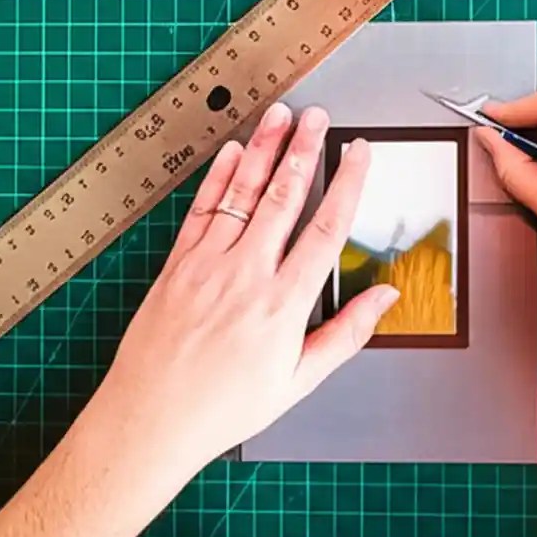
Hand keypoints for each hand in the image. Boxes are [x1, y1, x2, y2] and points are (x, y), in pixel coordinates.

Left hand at [101, 103, 397, 465]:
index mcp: (283, 305)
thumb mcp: (298, 382)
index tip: (359, 154)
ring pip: (242, 195)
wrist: (151, 420)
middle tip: (318, 117)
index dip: (347, 183)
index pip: (326, 228)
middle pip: (284, 198)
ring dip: (263, 150)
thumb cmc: (222, 408)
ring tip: (279, 116)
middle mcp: (245, 277)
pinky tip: (232, 154)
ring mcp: (207, 266)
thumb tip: (384, 299)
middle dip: (304, 150)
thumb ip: (346, 334)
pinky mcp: (176, 266)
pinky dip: (218, 178)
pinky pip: (201, 211)